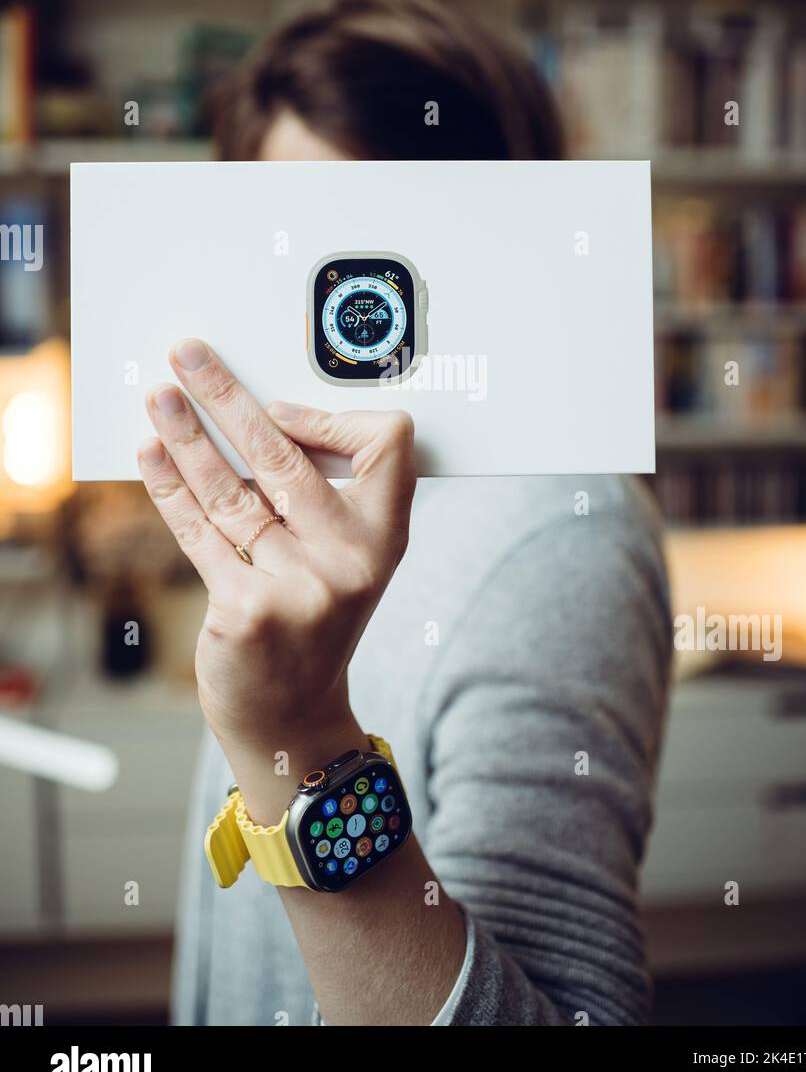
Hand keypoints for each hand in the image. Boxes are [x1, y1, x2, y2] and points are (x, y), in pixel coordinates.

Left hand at [137, 338, 415, 763]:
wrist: (292, 714)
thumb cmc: (314, 617)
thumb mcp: (348, 559)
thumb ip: (322, 497)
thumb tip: (255, 415)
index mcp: (386, 537)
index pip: (386, 446)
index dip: (333, 419)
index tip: (282, 406)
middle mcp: (350, 561)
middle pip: (285, 456)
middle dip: (229, 398)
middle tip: (191, 356)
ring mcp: (298, 588)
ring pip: (232, 491)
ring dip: (187, 436)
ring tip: (160, 396)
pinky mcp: (245, 611)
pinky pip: (200, 532)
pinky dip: (170, 488)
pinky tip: (152, 453)